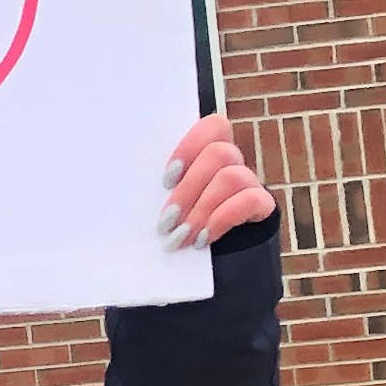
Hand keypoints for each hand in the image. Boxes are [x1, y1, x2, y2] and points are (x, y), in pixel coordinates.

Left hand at [158, 114, 272, 247]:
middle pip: (219, 153)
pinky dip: (223, 219)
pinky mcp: (261, 205)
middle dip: (188, 190)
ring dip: (202, 209)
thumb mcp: (163, 203)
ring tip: (181, 236)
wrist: (203, 258)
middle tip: (166, 222)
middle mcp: (230, 162)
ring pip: (232, 177)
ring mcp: (248, 182)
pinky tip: (203, 239)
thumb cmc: (173, 223)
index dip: (191, 146)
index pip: (213, 126)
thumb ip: (157, 191)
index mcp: (205, 153)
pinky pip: (251, 199)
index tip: (166, 181)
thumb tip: (123, 191)